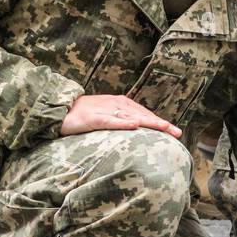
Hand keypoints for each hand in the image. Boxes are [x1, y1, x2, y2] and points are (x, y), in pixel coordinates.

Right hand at [60, 94, 181, 137]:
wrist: (59, 110)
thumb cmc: (85, 115)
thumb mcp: (107, 117)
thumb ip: (123, 122)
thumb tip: (139, 131)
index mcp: (121, 104)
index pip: (145, 114)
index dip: (160, 123)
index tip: (176, 132)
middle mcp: (116, 104)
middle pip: (142, 115)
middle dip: (160, 124)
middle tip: (177, 132)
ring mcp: (104, 110)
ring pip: (130, 116)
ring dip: (148, 122)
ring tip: (164, 127)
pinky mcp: (92, 118)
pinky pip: (109, 120)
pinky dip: (122, 122)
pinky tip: (134, 126)